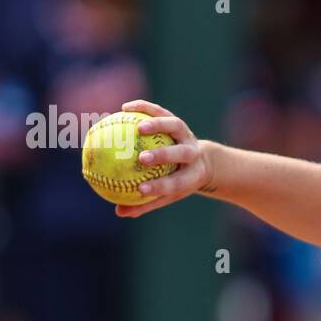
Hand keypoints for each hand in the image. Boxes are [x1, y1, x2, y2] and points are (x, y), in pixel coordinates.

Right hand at [115, 100, 212, 217]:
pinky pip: (162, 111)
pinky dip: (145, 108)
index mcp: (192, 176)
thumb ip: (145, 203)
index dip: (159, 187)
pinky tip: (124, 108)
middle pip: (181, 153)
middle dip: (163, 155)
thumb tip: (118, 212)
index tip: (140, 190)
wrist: (202, 161)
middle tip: (142, 158)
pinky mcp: (179, 122)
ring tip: (136, 127)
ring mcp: (188, 136)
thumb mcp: (167, 195)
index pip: (176, 183)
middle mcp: (193, 154)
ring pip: (176, 126)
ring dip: (157, 125)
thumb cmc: (177, 181)